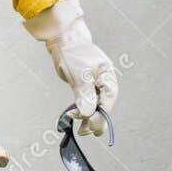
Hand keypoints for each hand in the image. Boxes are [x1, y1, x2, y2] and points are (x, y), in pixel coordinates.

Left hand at [23, 0, 117, 135]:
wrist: (63, 39)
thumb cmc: (74, 53)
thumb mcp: (80, 76)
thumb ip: (85, 96)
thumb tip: (87, 114)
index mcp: (107, 77)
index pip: (108, 100)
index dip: (100, 114)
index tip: (90, 125)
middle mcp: (103, 81)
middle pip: (103, 105)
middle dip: (94, 119)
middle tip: (85, 132)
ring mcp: (94, 83)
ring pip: (95, 104)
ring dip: (88, 117)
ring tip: (81, 129)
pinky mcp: (84, 84)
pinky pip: (87, 100)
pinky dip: (82, 109)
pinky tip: (76, 116)